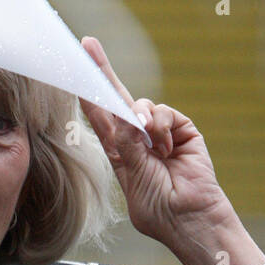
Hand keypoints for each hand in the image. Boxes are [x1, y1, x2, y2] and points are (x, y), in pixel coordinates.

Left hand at [78, 36, 233, 249]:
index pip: (98, 117)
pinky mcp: (181, 129)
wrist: (191, 219)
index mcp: (118, 152)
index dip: (86, 94)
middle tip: (88, 45)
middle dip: (102, 72)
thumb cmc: (158, 208)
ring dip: (142, 122)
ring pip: (141, 106)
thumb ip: (128, 144)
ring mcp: (159, 133)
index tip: (73, 71)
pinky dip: (162, 128)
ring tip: (154, 148)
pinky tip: (168, 149)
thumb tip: (126, 116)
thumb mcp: (134, 176)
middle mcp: (136, 138)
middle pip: (116, 99)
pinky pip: (163, 113)